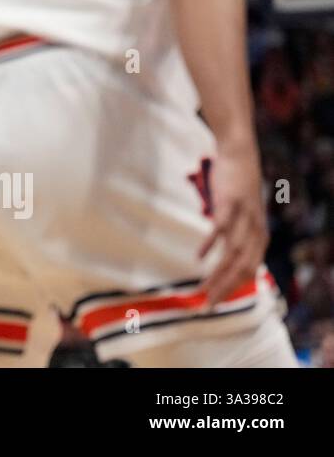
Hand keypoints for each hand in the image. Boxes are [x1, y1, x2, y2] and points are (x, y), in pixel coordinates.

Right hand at [198, 147, 266, 305]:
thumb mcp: (242, 216)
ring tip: (203, 288)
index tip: (215, 302)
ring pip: (233, 254)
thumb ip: (236, 235)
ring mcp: (244, 218)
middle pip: (242, 268)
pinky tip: (199, 257)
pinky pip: (220, 229)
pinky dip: (210, 244)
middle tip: (208, 304)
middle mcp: (256, 231)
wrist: (240, 154)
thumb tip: (222, 254)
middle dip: (225, 289)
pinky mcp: (230, 204)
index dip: (233, 289)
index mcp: (259, 236)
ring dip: (218, 275)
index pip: (249, 272)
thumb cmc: (237, 187)